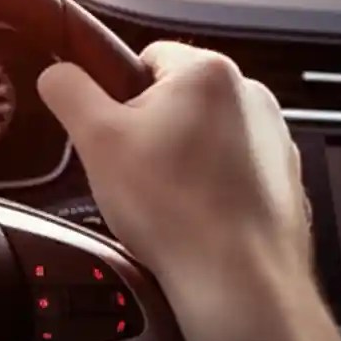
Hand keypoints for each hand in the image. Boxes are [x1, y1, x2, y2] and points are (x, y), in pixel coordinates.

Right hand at [38, 42, 340, 340]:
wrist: (238, 283)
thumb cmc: (175, 211)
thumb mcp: (95, 139)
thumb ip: (67, 90)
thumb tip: (57, 74)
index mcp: (208, 71)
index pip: (144, 57)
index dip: (117, 97)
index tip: (113, 133)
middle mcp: (251, 95)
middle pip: (175, 98)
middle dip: (149, 130)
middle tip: (133, 171)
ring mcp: (274, 138)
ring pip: (203, 134)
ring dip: (181, 158)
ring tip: (165, 199)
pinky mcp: (283, 178)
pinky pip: (231, 169)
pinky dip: (210, 186)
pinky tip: (194, 215)